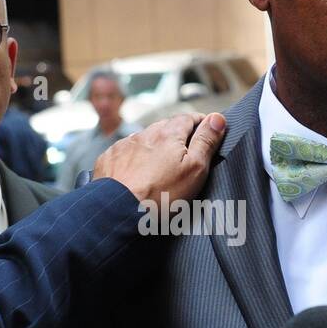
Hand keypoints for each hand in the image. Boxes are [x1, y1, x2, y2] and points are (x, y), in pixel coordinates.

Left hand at [92, 113, 226, 204]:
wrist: (118, 210)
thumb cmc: (159, 194)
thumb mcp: (195, 169)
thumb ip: (206, 142)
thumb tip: (217, 119)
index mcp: (168, 134)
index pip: (189, 118)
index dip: (201, 123)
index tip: (207, 130)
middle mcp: (145, 134)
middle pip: (166, 127)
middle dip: (177, 135)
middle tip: (185, 151)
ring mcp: (124, 145)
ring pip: (144, 139)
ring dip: (154, 147)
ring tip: (160, 166)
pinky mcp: (109, 159)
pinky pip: (125, 152)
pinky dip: (133, 158)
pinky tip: (137, 173)